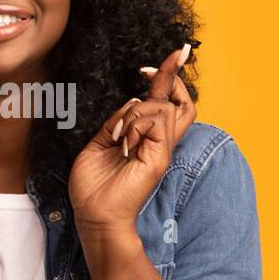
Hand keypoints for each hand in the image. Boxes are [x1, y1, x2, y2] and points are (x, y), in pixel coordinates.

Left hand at [68, 44, 196, 235]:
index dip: (168, 80)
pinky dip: (134, 124)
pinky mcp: (159, 158)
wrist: (94, 217)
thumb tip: (132, 101)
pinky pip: (155, 120)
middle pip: (184, 103)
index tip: (157, 63)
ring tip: (118, 137)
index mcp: (147, 141)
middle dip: (171, 77)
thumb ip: (116, 123)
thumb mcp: (99, 144)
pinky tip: (123, 143)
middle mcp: (160, 144)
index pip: (168, 105)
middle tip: (154, 66)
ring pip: (161, 107)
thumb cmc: (94, 187)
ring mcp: (162, 151)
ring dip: (133, 113)